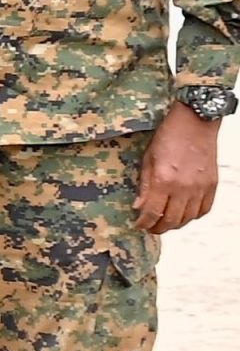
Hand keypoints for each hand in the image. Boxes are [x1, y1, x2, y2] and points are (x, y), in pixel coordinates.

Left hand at [134, 104, 220, 232]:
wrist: (195, 122)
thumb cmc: (167, 137)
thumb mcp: (147, 159)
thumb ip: (144, 186)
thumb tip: (139, 207)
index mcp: (163, 180)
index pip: (153, 212)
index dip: (144, 223)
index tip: (139, 225)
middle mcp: (183, 188)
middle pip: (171, 220)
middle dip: (158, 227)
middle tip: (150, 227)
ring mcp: (200, 188)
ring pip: (188, 218)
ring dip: (175, 224)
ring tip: (165, 222)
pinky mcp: (212, 185)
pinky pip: (204, 210)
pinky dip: (193, 216)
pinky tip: (184, 214)